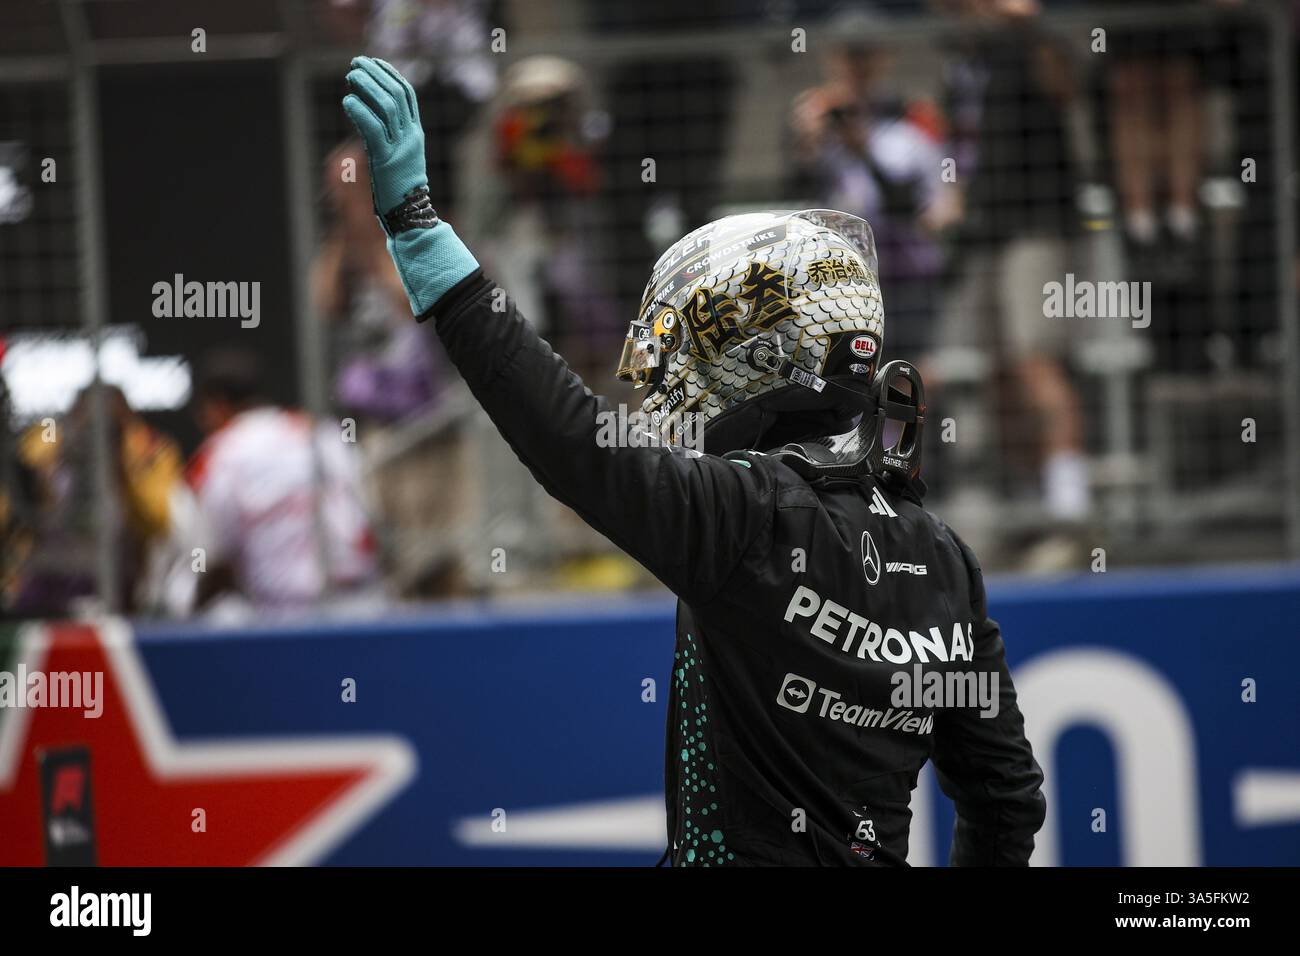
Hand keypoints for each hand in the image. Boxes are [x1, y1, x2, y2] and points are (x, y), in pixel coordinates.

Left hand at [343, 56, 428, 225]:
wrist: (409, 216)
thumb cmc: (399, 189)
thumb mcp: (398, 156)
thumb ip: (388, 134)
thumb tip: (367, 111)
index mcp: (415, 134)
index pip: (407, 94)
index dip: (390, 74)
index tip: (372, 62)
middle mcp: (411, 137)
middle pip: (397, 94)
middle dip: (375, 75)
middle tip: (355, 64)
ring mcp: (400, 148)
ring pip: (387, 107)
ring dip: (367, 88)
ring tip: (350, 77)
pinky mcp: (386, 161)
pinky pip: (374, 130)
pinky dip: (360, 112)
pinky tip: (348, 101)